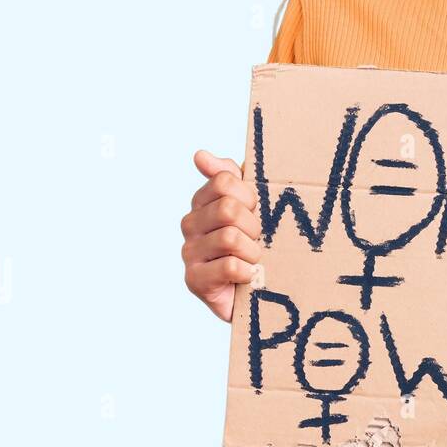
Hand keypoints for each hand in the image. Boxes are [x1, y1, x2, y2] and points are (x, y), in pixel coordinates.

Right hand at [180, 149, 263, 321]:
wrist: (257, 291)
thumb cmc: (255, 242)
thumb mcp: (251, 205)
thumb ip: (230, 176)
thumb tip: (199, 155)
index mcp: (202, 202)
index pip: (223, 181)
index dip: (249, 195)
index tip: (256, 209)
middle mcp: (190, 224)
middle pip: (228, 209)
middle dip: (253, 225)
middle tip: (257, 239)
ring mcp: (189, 253)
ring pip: (230, 238)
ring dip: (252, 250)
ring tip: (253, 258)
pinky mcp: (194, 281)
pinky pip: (229, 267)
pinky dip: (247, 272)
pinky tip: (248, 276)